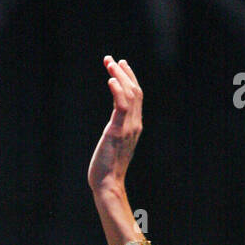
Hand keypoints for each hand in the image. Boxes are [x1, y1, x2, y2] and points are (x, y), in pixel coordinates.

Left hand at [87, 56, 142, 194]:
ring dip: (120, 76)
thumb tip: (112, 129)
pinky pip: (122, 105)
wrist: (108, 184)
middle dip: (124, 72)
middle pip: (135, 91)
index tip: (119, 65)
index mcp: (135, 127)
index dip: (129, 78)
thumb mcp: (113, 146)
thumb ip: (116, 133)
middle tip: (111, 59)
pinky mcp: (117, 131)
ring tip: (109, 63)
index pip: (136, 97)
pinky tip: (111, 79)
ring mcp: (128, 128)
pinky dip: (118, 90)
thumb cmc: (107, 170)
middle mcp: (135, 125)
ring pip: (130, 94)